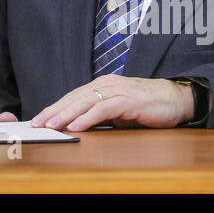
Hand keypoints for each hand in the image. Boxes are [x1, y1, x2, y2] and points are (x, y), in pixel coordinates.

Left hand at [31, 75, 194, 131]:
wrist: (176, 99)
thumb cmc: (147, 107)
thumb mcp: (119, 113)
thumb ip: (101, 117)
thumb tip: (79, 127)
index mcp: (102, 86)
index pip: (73, 96)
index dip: (55, 107)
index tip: (40, 119)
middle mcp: (107, 85)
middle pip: (74, 98)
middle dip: (54, 111)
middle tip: (38, 122)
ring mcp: (117, 91)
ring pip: (85, 102)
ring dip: (66, 114)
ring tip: (52, 125)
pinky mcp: (129, 100)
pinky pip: (104, 109)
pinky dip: (88, 118)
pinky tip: (76, 126)